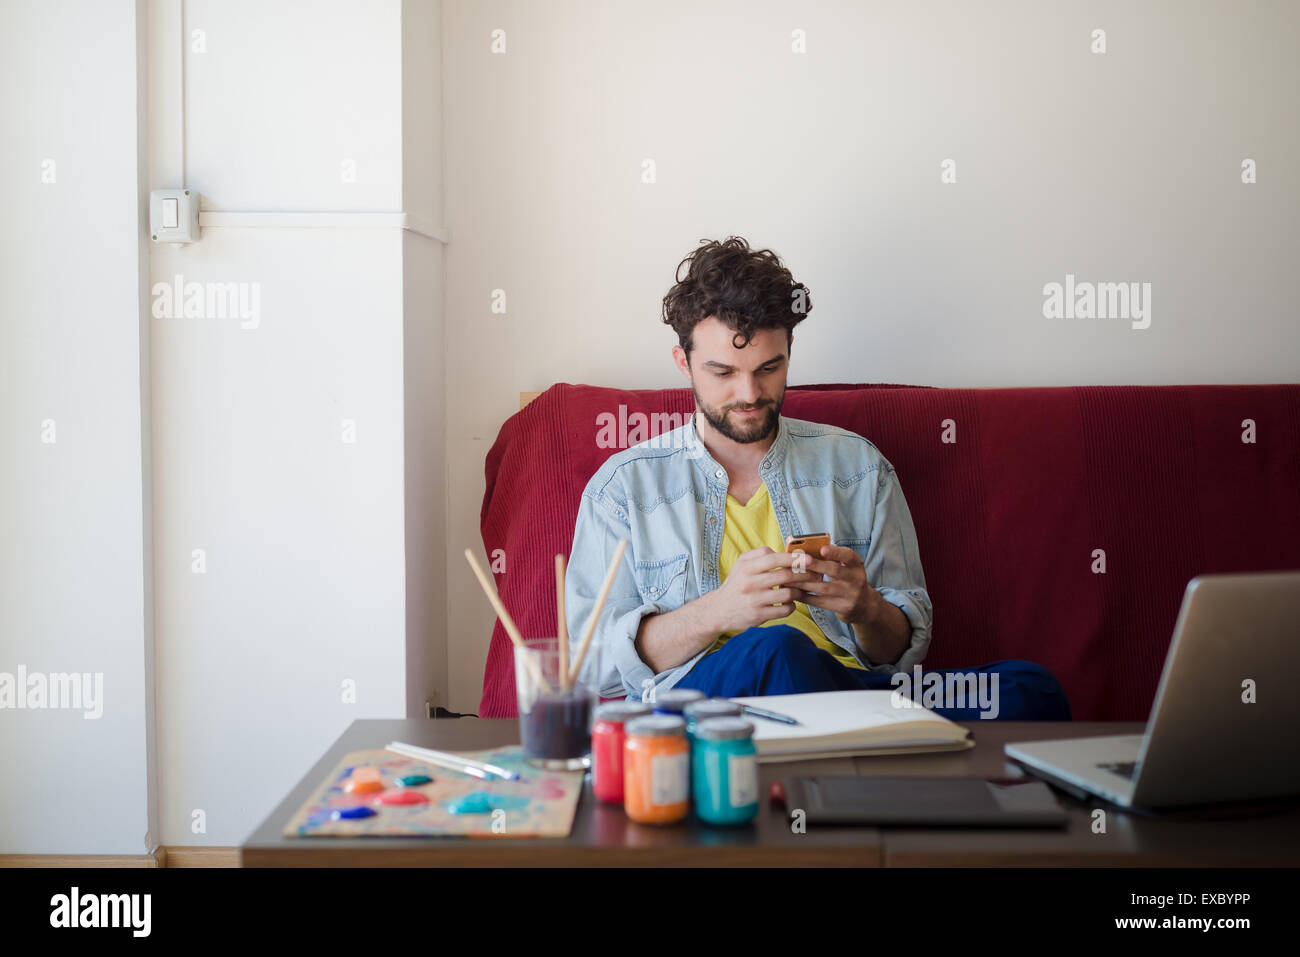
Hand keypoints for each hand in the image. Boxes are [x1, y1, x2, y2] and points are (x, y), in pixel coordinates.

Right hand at [705, 546, 820, 631]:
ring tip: (799, 590)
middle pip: (785, 576)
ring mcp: (754, 601)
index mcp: (746, 568)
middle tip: (813, 575)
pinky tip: (789, 603)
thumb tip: (783, 552)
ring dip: (798, 591)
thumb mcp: (741, 564)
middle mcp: (749, 583)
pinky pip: (784, 610)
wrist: (719, 610)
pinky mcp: (758, 616)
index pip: (773, 558)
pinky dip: (791, 606)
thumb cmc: (736, 584)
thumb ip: (760, 554)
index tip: (809, 558)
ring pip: (787, 594)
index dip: (793, 558)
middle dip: (803, 574)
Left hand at [795, 544, 884, 627]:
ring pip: (824, 588)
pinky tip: (794, 593)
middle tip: (797, 562)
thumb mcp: (847, 567)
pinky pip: (821, 602)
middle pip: (834, 570)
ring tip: (788, 579)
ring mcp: (851, 594)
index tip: (822, 549)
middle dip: (814, 566)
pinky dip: (806, 597)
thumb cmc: (848, 580)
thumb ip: (832, 558)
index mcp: (856, 564)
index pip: (848, 556)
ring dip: (804, 583)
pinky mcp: (843, 607)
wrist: (865, 605)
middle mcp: (856, 578)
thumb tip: (805, 549)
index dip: (835, 552)